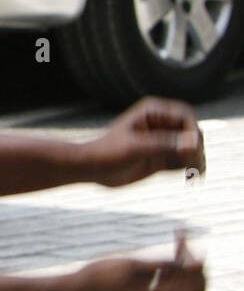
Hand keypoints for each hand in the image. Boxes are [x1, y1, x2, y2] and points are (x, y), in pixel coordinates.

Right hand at [71, 232, 204, 290]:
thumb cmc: (101, 277)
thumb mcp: (133, 265)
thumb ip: (164, 264)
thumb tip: (192, 261)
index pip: (194, 283)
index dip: (194, 260)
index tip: (183, 238)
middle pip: (193, 286)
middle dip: (191, 263)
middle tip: (182, 240)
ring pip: (182, 286)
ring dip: (181, 265)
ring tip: (177, 241)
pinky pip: (169, 288)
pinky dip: (170, 272)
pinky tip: (163, 257)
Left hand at [82, 96, 204, 187]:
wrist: (92, 169)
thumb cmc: (108, 153)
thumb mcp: (136, 148)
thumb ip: (164, 144)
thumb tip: (193, 143)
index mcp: (153, 111)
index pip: (185, 115)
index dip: (192, 132)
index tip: (189, 150)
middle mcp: (161, 123)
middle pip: (193, 132)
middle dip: (196, 148)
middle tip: (191, 165)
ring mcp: (163, 141)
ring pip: (192, 148)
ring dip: (197, 160)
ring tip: (194, 175)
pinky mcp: (163, 157)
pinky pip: (185, 161)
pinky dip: (191, 168)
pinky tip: (191, 179)